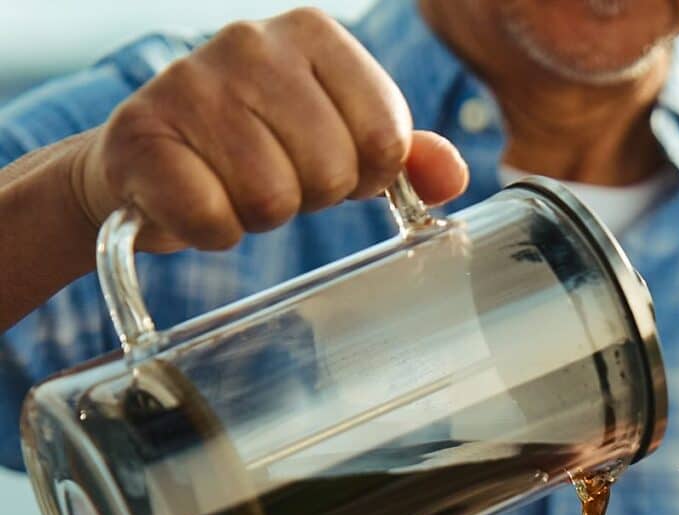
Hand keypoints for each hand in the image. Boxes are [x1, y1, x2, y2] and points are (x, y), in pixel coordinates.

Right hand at [69, 7, 468, 252]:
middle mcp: (250, 41)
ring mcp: (190, 82)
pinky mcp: (142, 133)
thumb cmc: (262, 148)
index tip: (333, 164)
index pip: (386, 137)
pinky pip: (212, 218)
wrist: (153, 161)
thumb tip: (452, 175)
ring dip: (258, 216)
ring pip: (271, 199)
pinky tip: (198, 202)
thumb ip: (404, 156)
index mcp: (315, 34)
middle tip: (276, 177)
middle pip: (331, 172)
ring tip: (234, 186)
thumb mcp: (344, 143)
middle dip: (310, 197)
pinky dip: (212, 231)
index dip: (366, 175)